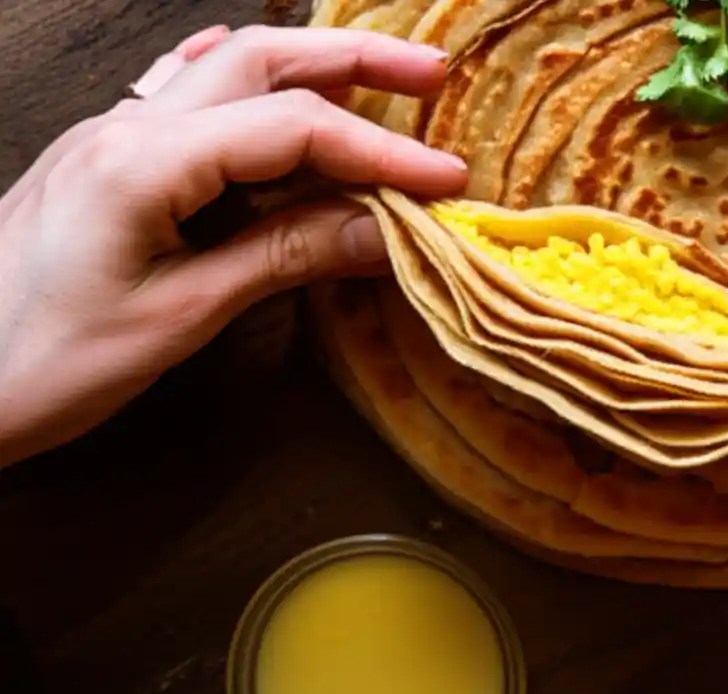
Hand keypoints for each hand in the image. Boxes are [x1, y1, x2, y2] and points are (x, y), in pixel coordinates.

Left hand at [0, 25, 466, 465]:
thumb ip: (284, 256)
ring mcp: (111, 138)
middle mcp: (127, 128)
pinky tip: (276, 98)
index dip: (382, 153)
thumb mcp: (179, 317)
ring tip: (380, 84)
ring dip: (308, 70)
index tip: (448, 182)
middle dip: (353, 60)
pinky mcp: (107, 164)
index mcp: (143, 162)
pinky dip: (251, 92)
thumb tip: (385, 232)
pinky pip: (189, 100)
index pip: (292, 129)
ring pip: (224, 71)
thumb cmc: (45, 363)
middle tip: (432, 76)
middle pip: (258, 60)